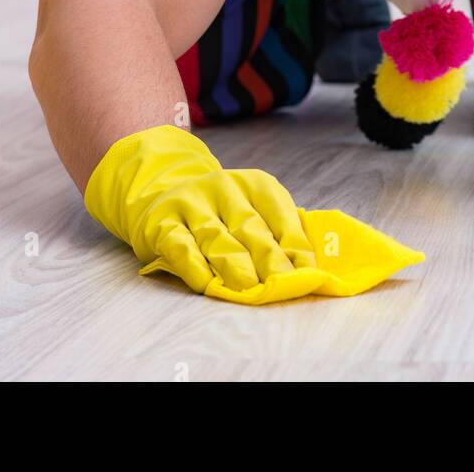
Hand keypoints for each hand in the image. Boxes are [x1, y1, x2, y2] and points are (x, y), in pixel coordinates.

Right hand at [84, 125, 422, 303]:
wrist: (160, 189)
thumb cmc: (220, 211)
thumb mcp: (251, 208)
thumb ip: (278, 232)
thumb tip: (313, 268)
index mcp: (254, 184)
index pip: (281, 213)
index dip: (296, 243)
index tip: (310, 271)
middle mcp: (224, 188)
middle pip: (251, 227)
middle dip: (270, 258)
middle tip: (283, 284)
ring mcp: (191, 204)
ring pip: (217, 237)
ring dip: (236, 265)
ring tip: (251, 288)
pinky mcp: (162, 223)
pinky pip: (180, 246)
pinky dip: (195, 267)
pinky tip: (208, 284)